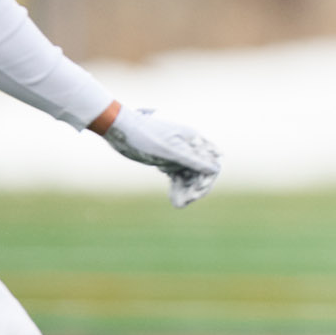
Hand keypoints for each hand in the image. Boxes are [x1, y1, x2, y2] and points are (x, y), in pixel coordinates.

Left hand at [102, 107, 221, 206]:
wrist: (120, 130)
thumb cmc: (144, 136)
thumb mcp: (170, 150)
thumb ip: (193, 159)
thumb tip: (215, 169)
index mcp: (193, 140)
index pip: (212, 162)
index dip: (208, 178)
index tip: (197, 192)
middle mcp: (189, 147)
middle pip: (201, 172)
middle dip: (196, 187)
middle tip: (185, 202)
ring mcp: (178, 154)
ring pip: (190, 176)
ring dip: (187, 190)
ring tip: (178, 204)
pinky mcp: (168, 160)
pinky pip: (179, 177)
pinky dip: (178, 188)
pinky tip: (174, 200)